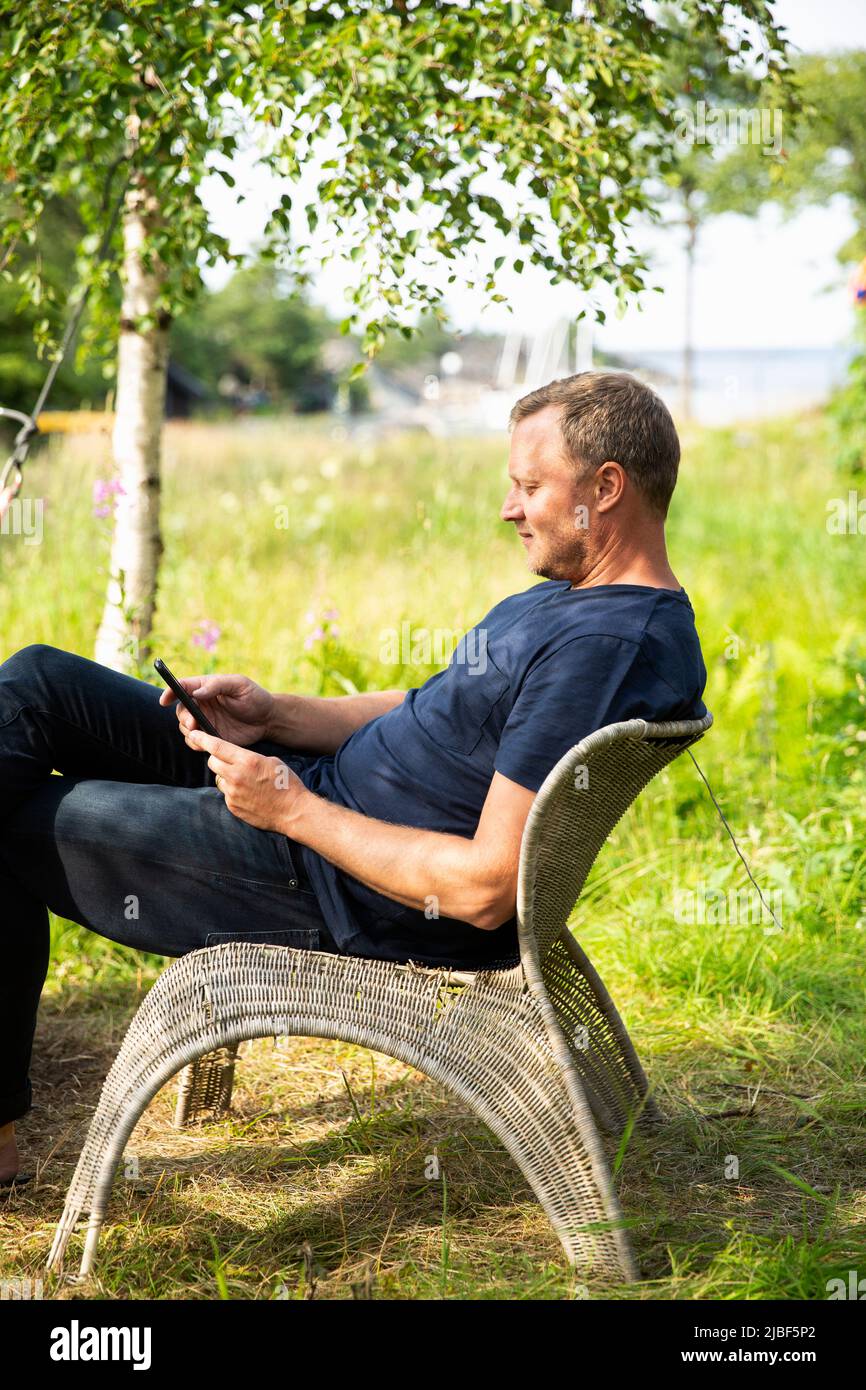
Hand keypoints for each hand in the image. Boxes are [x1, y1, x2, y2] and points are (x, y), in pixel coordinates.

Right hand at [159, 672, 274, 746]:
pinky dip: (196, 743)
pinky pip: (196, 741)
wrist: (268, 719)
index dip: (170, 692)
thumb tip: (197, 692)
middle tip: (193, 722)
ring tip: (199, 733)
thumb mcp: (239, 684)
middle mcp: (201, 704)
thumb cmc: (254, 697)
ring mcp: (205, 721)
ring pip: (185, 727)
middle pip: (181, 710)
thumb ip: (217, 685)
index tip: (164, 700)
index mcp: (206, 687)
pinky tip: (204, 743)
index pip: (182, 687)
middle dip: (183, 717)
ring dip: (188, 731)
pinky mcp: (211, 736)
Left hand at [184, 728, 306, 832]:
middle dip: (217, 759)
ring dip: (226, 777)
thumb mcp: (270, 761)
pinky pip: (226, 794)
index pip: (217, 747)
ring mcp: (233, 793)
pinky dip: (233, 792)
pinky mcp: (232, 807)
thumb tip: (234, 758)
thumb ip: (248, 758)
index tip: (193, 734)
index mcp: (247, 761)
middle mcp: (236, 776)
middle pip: (212, 762)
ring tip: (246, 782)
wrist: (293, 811)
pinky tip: (249, 794)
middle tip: (229, 762)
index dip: (202, 739)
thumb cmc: (286, 783)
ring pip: (218, 779)